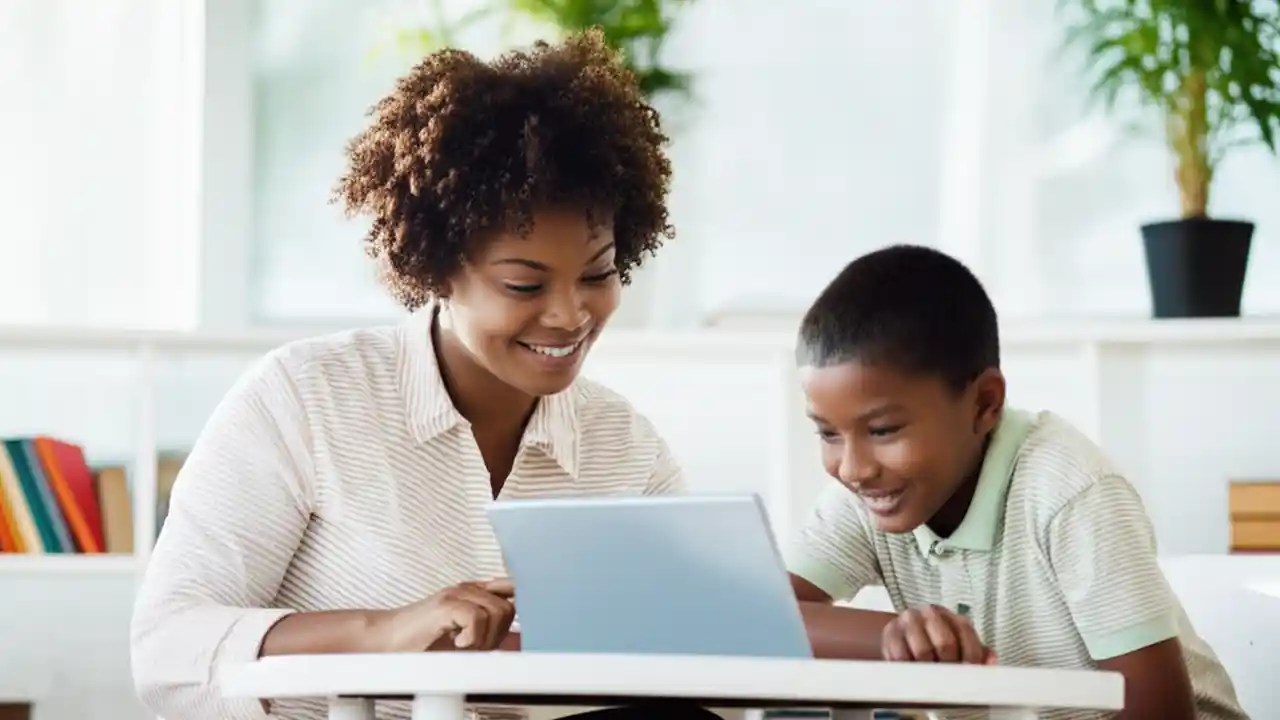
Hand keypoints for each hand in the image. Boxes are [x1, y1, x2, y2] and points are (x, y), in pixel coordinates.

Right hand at [375, 579, 515, 651]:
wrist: (387, 640)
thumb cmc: (421, 641)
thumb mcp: (464, 635)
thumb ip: (488, 629)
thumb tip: (516, 637)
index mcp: (473, 593)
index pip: (511, 588)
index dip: (519, 605)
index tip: (509, 630)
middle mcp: (467, 589)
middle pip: (509, 607)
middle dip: (498, 634)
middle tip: (476, 646)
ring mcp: (456, 594)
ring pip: (496, 612)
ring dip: (485, 638)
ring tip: (464, 645)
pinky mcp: (445, 605)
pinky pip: (477, 618)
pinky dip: (472, 638)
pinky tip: (457, 643)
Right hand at [881, 605, 996, 664]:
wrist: (901, 631)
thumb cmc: (934, 640)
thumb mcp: (958, 642)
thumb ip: (978, 651)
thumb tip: (991, 660)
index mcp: (951, 616)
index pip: (966, 633)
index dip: (971, 657)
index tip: (970, 672)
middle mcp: (930, 613)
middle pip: (945, 643)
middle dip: (949, 665)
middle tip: (949, 676)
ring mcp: (909, 621)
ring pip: (922, 652)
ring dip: (928, 668)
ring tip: (931, 674)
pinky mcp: (890, 633)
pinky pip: (901, 657)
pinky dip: (909, 668)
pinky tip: (914, 670)